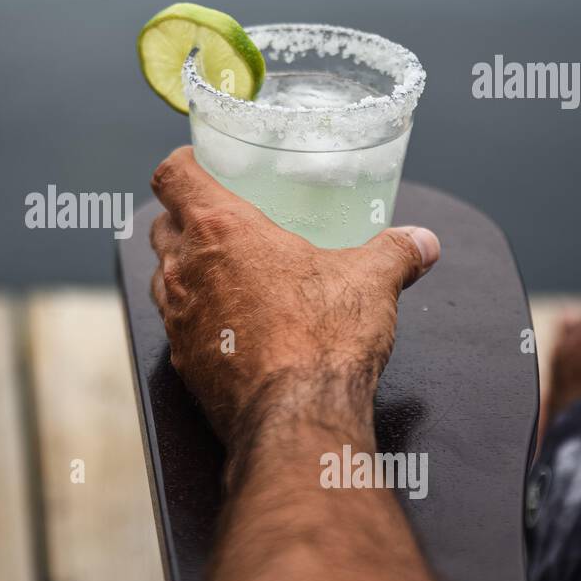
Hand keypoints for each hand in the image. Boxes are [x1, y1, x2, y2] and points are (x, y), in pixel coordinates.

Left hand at [149, 146, 439, 457]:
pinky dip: (197, 316)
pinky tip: (232, 324)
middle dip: (182, 218)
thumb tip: (420, 241)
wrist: (297, 416)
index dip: (182, 164)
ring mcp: (177, 317)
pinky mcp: (182, 360)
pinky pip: (177, 325)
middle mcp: (185, 269)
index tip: (198, 164)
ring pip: (163, 276)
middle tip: (218, 219)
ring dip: (186, 269)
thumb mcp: (370, 281)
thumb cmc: (321, 339)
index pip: (171, 177)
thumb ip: (395, 252)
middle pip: (161, 226)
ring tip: (226, 272)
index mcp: (219, 229)